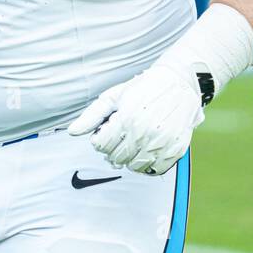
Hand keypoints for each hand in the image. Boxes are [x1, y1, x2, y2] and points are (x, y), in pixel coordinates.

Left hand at [67, 64, 203, 175]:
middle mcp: (144, 133)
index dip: (100, 138)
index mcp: (126, 118)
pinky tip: (148, 150)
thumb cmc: (143, 88)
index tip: (108, 130)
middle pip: (116, 158)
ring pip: (134, 167)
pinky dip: (149, 164)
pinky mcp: (176, 149)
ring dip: (130, 158)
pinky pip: (155, 170)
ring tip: (134, 143)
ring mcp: (162, 142)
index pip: (100, 145)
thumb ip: (92, 116)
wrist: (179, 82)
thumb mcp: (114, 96)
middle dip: (114, 149)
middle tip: (121, 136)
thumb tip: (72, 132)